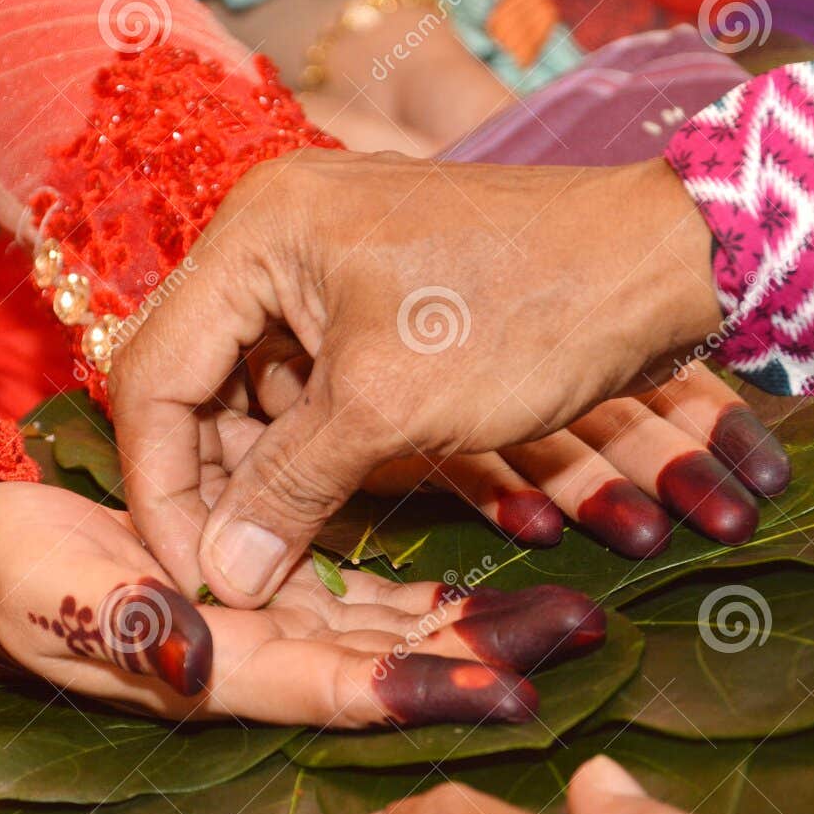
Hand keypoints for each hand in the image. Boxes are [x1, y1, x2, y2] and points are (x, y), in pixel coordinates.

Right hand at [0, 482, 603, 727]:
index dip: (410, 687)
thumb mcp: (52, 590)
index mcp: (208, 662)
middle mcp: (254, 652)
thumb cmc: (9, 568)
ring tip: (559, 604)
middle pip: (380, 661)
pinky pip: (361, 586)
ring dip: (468, 620)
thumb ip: (123, 624)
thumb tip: (190, 659)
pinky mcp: (266, 580)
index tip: (502, 688)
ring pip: (386, 624)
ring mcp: (266, 619)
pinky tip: (482, 562)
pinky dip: (421, 582)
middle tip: (573, 639)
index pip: (326, 682)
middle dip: (472, 656)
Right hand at [110, 149, 727, 605]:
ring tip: (284, 550)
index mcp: (256, 236)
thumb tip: (218, 577)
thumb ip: (287, 491)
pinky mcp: (363, 296)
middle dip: (209, 481)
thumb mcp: (392, 411)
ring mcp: (317, 264)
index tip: (186, 572)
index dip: (159, 484)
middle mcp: (270, 237)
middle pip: (193, 379)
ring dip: (261, 473)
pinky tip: (329, 507)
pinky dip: (309, 448)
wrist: (659, 263)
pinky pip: (304, 382)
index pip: (154, 371)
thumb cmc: (530, 314)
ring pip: (247, 389)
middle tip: (233, 569)